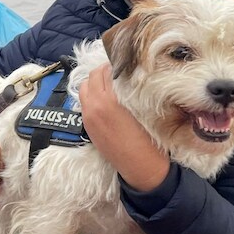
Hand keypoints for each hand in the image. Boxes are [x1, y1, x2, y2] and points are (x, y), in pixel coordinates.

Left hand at [78, 64, 168, 191]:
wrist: (141, 167)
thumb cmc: (149, 139)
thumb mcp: (144, 109)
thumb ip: (130, 90)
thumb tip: (125, 75)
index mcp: (110, 101)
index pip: (106, 71)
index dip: (117, 66)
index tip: (125, 66)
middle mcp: (94, 106)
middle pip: (92, 76)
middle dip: (104, 72)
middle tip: (118, 74)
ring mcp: (88, 116)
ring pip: (84, 88)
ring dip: (95, 83)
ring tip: (110, 85)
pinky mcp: (87, 125)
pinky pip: (83, 101)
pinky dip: (91, 95)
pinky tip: (105, 99)